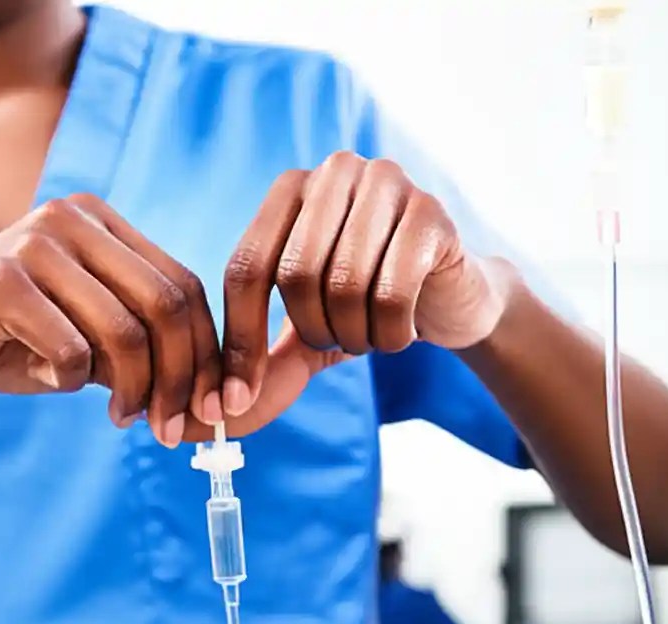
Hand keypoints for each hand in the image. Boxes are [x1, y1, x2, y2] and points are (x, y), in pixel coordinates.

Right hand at [0, 193, 222, 447]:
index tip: (212, 407)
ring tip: (121, 419)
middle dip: (183, 378)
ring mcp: (32, 243)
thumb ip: (139, 345)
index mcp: (97, 219)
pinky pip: (71, 350)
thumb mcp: (84, 338)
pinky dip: (72, 382)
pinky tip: (51, 382)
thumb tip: (212, 390)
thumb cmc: (3, 344)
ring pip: (126, 331)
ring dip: (135, 391)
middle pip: (166, 304)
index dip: (207, 352)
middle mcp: (69, 217)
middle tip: (173, 428)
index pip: (182, 284)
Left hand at [210, 151, 512, 431]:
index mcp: (290, 189)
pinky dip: (389, 334)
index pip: (246, 266)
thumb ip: (260, 355)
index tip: (235, 398)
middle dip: (312, 331)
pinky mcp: (432, 213)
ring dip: (353, 334)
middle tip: (336, 345)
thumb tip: (216, 408)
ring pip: (344, 286)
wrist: (451, 297)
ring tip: (368, 335)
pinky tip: (398, 333)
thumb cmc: (365, 303)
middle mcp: (335, 172)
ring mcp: (388, 183)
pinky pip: (392, 294)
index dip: (240, 338)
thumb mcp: (306, 324)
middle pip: (295, 275)